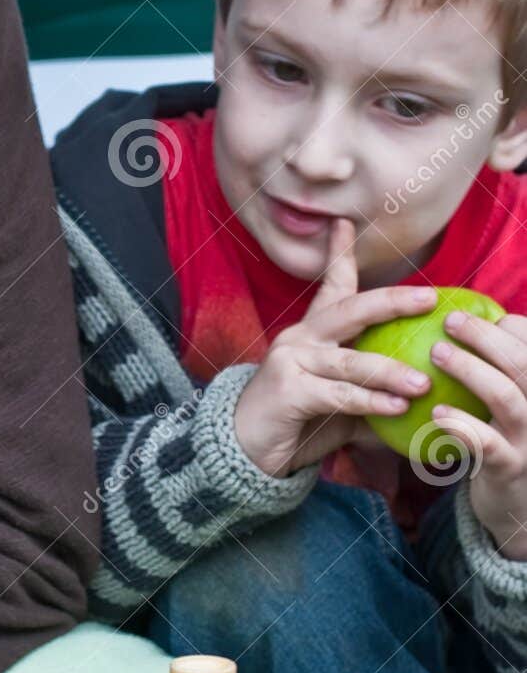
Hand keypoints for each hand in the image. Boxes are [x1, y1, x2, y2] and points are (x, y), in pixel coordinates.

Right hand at [234, 217, 437, 477]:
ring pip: (349, 360)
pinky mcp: (287, 390)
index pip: (330, 286)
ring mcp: (291, 361)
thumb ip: (373, 393)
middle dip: (391, 302)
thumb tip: (423, 399)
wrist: (244, 449)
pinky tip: (396, 407)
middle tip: (427, 299)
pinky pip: (338, 393)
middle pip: (349, 310)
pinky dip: (369, 401)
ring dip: (389, 371)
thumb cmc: (298, 422)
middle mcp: (300, 338)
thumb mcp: (342, 403)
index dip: (338, 253)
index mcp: (313, 333)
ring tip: (422, 381)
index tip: (344, 223)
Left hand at [423, 309, 526, 558]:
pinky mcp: (510, 469)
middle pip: (523, 364)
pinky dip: (463, 426)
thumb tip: (469, 322)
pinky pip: (487, 444)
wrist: (520, 508)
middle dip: (487, 336)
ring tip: (437, 353)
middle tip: (450, 320)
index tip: (480, 313)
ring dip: (470, 370)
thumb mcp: (511, 405)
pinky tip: (437, 413)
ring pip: (506, 397)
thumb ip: (501, 371)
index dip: (515, 325)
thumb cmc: (507, 441)